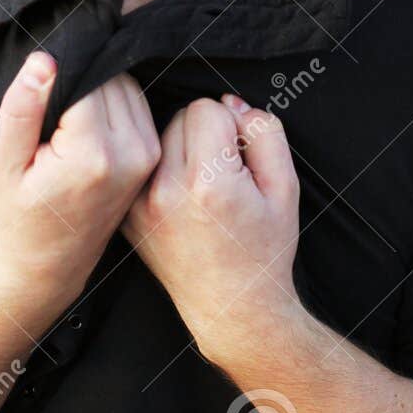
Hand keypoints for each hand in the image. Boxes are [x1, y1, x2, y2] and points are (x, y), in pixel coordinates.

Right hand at [0, 51, 161, 306]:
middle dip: (77, 80)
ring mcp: (147, 154)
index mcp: (91, 154)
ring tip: (63, 123)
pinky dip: (109, 99)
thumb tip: (47, 59)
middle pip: (107, 76)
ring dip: (95, 87)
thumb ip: (22, 107)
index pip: (84, 76)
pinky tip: (83, 125)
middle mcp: (130, 152)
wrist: (47, 263)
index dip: (55, 76)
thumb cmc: (16, 213)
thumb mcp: (1, 161)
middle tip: (47, 116)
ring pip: (123, 83)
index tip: (34, 97)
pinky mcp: (152, 153)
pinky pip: (133, 100)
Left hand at [118, 93, 300, 352]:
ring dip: (180, 147)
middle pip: (178, 116)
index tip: (240, 157)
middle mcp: (166, 191)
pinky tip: (181, 196)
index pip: (207, 107)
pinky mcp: (128, 216)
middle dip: (204, 133)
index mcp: (209, 182)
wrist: (234, 308)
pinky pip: (142, 166)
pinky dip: (161, 170)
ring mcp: (140, 205)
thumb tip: (230, 103)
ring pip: (157, 137)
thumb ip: (264, 133)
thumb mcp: (285, 188)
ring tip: (203, 185)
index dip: (232, 126)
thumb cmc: (265, 250)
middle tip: (224, 173)